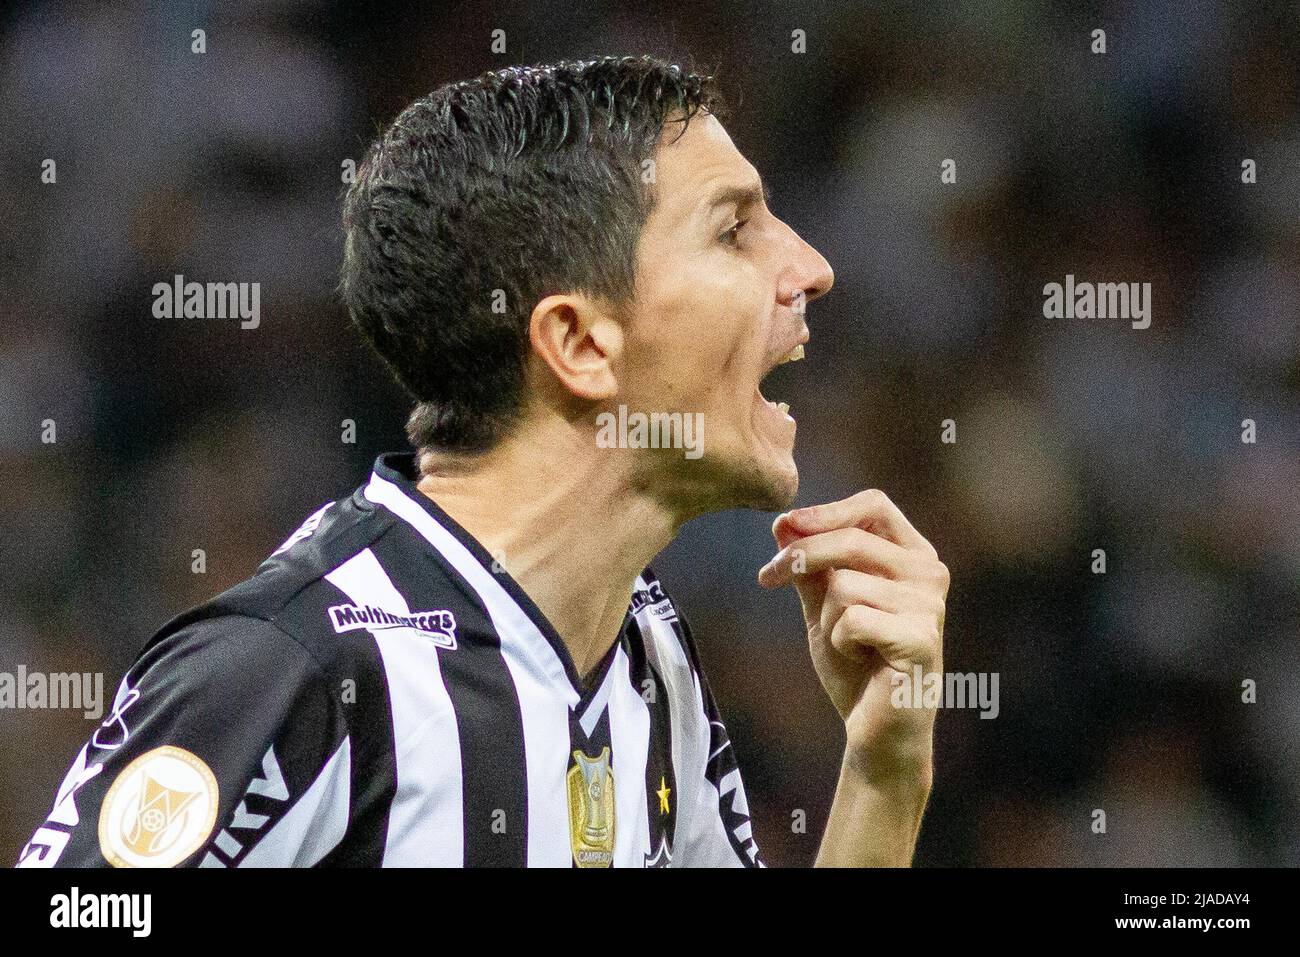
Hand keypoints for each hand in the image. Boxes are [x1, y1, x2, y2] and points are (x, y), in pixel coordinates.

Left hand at [757, 490, 948, 776]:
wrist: (874, 729)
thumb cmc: (854, 663)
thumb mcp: (824, 605)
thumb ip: (808, 565)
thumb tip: (783, 523)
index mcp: (913, 554)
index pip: (873, 505)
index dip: (824, 512)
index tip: (782, 527)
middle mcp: (929, 572)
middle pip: (852, 538)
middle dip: (800, 557)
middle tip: (768, 577)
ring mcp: (930, 605)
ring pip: (845, 583)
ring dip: (827, 616)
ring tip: (848, 642)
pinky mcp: (922, 638)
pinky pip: (852, 619)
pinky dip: (840, 640)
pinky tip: (863, 659)